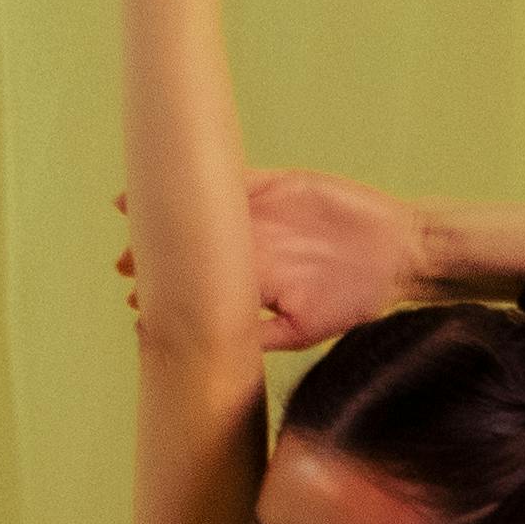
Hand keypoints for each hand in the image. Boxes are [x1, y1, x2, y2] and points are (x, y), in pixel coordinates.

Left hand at [112, 167, 423, 349]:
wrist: (400, 254)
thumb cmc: (358, 299)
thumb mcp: (307, 329)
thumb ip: (264, 335)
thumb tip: (219, 350)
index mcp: (253, 283)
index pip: (199, 287)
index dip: (167, 292)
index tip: (136, 301)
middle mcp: (251, 247)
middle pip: (191, 248)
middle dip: (156, 255)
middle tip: (124, 262)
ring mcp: (261, 214)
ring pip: (203, 210)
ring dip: (169, 212)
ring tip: (128, 211)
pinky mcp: (276, 185)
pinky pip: (234, 178)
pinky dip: (206, 176)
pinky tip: (177, 173)